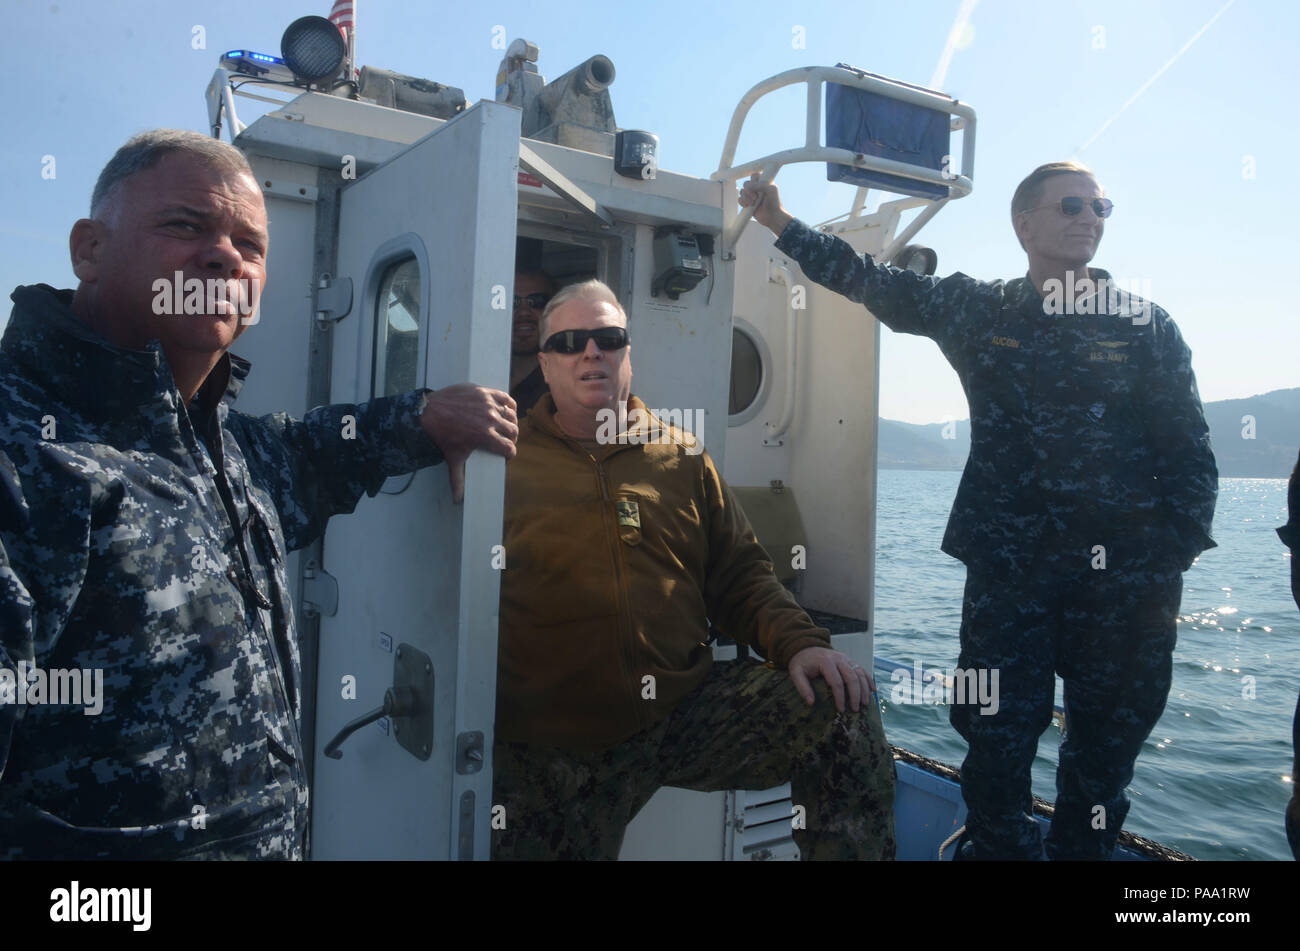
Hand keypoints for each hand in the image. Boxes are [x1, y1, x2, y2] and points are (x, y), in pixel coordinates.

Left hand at [419, 384, 517, 503]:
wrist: (429, 412)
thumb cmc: (441, 435)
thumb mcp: (452, 458)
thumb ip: (457, 480)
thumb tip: (457, 500)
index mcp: (486, 437)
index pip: (509, 448)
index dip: (510, 453)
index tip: (507, 454)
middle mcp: (491, 420)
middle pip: (513, 431)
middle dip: (512, 438)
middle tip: (506, 441)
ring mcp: (488, 404)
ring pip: (511, 415)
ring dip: (511, 422)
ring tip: (506, 426)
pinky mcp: (484, 392)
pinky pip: (506, 398)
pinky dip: (510, 405)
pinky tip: (507, 410)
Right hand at [738, 172, 793, 234]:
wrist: (772, 217)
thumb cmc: (774, 203)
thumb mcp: (771, 190)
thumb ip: (760, 185)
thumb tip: (747, 187)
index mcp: (763, 182)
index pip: (754, 175)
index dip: (753, 180)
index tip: (757, 187)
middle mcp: (757, 188)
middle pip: (746, 184)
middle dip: (749, 191)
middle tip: (755, 198)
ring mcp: (752, 196)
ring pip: (742, 191)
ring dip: (746, 198)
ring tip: (752, 204)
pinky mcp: (748, 203)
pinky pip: (740, 199)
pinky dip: (742, 202)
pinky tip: (748, 206)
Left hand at [787, 646, 875, 712]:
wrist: (806, 647)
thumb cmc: (802, 662)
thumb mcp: (796, 672)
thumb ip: (802, 687)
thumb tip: (811, 702)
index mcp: (825, 662)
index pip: (836, 681)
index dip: (840, 696)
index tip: (840, 709)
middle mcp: (838, 658)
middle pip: (852, 677)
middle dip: (855, 694)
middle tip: (855, 709)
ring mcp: (845, 658)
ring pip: (859, 673)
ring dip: (864, 689)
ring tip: (865, 704)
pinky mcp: (849, 661)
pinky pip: (862, 669)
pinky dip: (868, 679)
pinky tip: (872, 690)